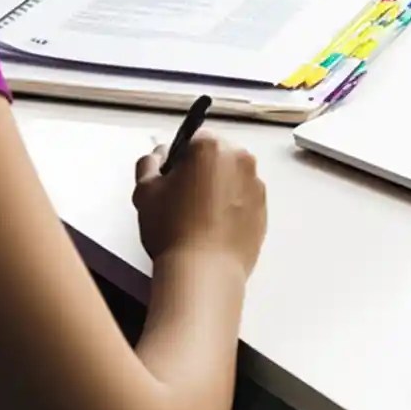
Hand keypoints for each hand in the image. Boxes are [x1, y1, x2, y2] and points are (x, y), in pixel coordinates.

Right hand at [133, 131, 266, 276]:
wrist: (204, 270)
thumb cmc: (172, 228)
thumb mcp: (145, 191)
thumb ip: (149, 163)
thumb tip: (158, 155)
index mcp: (211, 146)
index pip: (192, 139)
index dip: (178, 159)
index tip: (170, 179)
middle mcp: (241, 159)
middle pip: (216, 156)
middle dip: (200, 170)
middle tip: (182, 199)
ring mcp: (256, 184)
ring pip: (231, 177)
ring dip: (217, 188)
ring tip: (198, 217)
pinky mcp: (264, 208)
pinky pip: (244, 199)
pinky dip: (231, 207)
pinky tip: (214, 227)